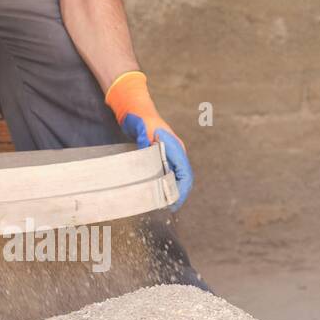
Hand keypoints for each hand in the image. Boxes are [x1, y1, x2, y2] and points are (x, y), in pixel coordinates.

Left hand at [105, 71, 192, 209]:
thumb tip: (146, 148)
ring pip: (175, 178)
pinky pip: (167, 175)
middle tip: (165, 209)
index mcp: (176, 147)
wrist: (135, 110)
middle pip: (182, 179)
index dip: (181, 190)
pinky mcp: (162, 157)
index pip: (184, 173)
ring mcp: (170, 155)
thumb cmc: (140, 118)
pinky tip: (154, 194)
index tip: (173, 203)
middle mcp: (176, 153)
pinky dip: (163, 185)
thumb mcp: (141, 127)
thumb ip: (144, 138)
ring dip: (170, 191)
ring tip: (160, 205)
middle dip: (176, 195)